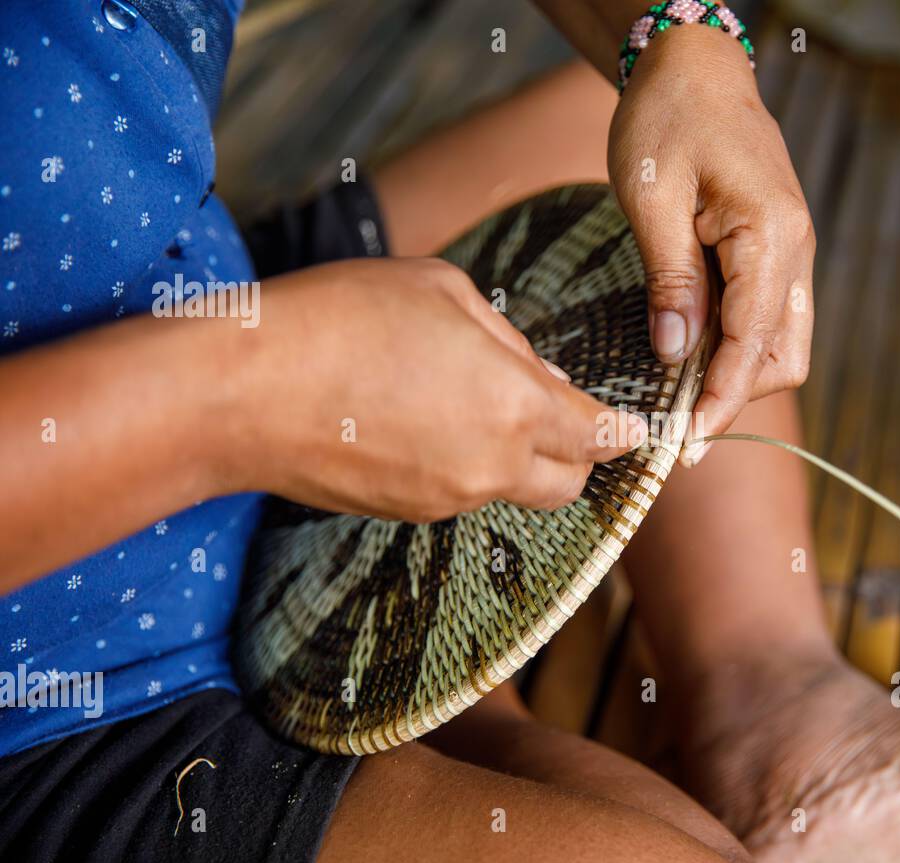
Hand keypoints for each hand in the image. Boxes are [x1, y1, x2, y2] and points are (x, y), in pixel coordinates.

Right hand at [227, 258, 646, 521]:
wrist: (242, 392)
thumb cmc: (342, 318)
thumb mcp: (444, 291)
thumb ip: (509, 341)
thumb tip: (537, 377)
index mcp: (517, 407)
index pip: (601, 439)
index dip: (625, 434)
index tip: (635, 429)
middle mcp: (492, 467)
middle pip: (567, 486)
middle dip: (576, 457)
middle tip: (558, 415)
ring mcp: (446, 499)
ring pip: (509, 490)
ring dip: (512, 456)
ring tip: (460, 400)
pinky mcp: (404, 513)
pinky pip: (459, 494)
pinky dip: (462, 466)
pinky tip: (418, 421)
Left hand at [608, 24, 814, 460]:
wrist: (693, 66)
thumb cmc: (666, 119)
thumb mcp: (651, 197)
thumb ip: (670, 279)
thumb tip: (677, 355)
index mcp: (771, 236)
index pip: (754, 345)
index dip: (721, 401)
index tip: (685, 443)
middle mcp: (796, 250)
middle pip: (784, 358)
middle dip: (735, 396)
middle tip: (674, 421)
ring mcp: (793, 252)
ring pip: (783, 344)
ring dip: (737, 374)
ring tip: (677, 391)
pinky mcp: (776, 252)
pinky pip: (769, 318)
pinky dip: (736, 346)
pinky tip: (690, 351)